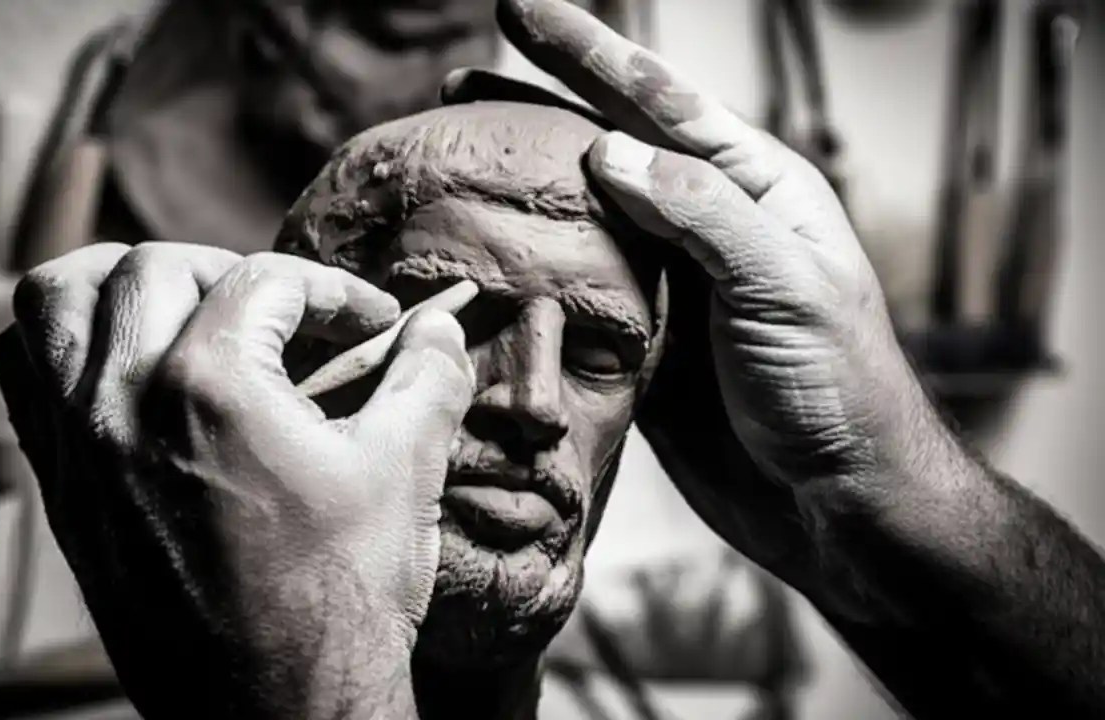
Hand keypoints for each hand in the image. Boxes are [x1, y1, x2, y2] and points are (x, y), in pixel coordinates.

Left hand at [0, 243, 473, 717]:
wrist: (274, 707)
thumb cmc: (339, 601)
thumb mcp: (405, 473)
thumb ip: (429, 377)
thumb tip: (438, 328)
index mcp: (208, 389)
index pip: (265, 281)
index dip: (332, 290)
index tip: (370, 322)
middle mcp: (121, 404)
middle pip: (156, 266)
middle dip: (233, 271)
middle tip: (286, 312)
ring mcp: (77, 446)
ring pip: (58, 299)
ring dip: (121, 281)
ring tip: (184, 306)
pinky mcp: (61, 486)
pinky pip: (25, 372)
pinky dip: (68, 340)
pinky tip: (130, 364)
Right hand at [445, 0, 942, 612]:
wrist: (835, 501)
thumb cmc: (835, 387)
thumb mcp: (782, 283)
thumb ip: (699, 211)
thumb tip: (608, 150)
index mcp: (754, 188)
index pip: (659, 102)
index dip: (588, 52)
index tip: (521, 9)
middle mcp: (705, 225)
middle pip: (608, 146)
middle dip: (538, 105)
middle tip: (461, 79)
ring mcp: (669, 283)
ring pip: (583, 215)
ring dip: (523, 185)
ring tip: (460, 153)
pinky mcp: (640, 340)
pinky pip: (575, 288)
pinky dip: (530, 264)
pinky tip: (488, 250)